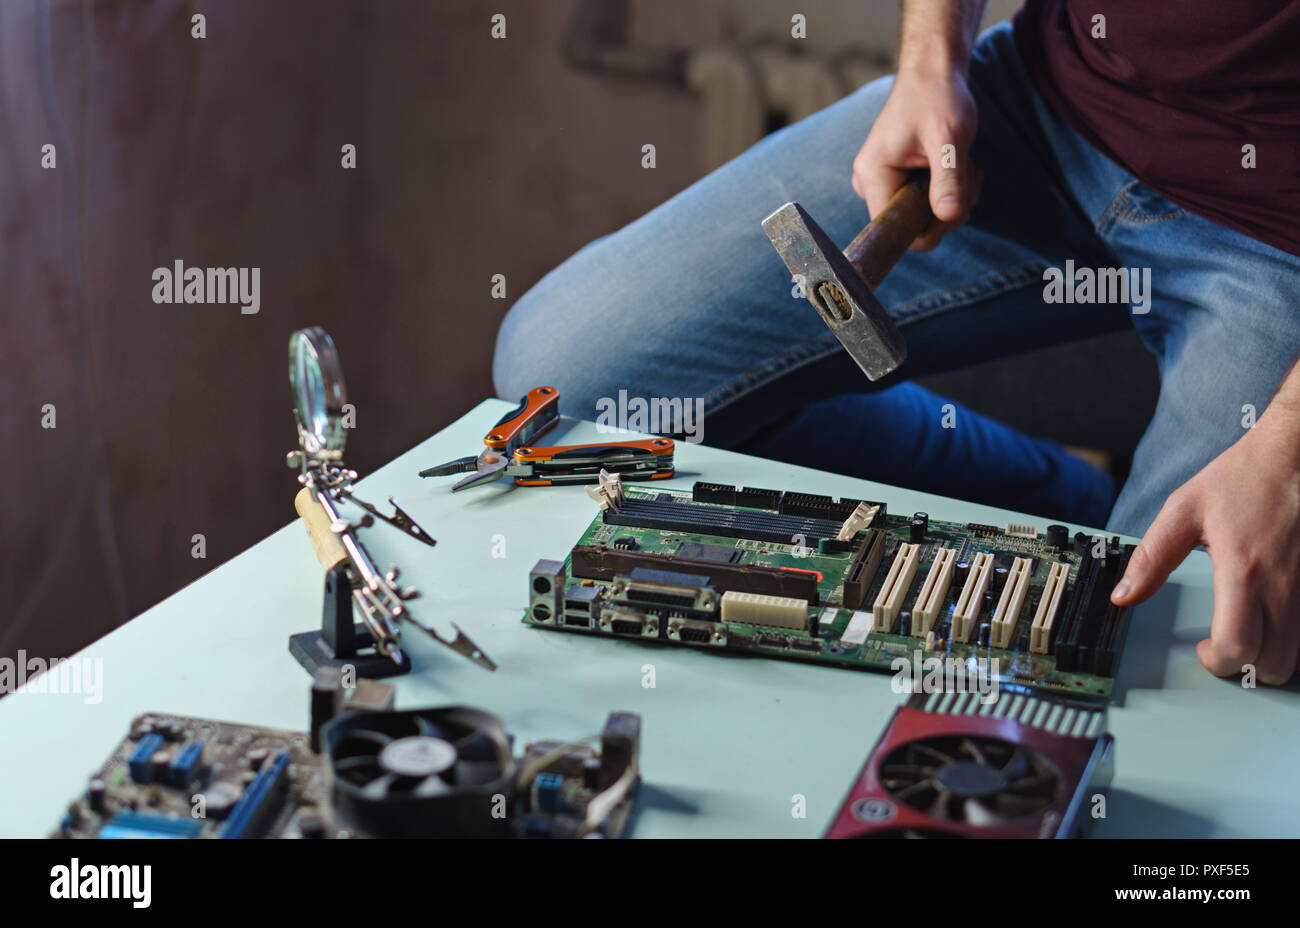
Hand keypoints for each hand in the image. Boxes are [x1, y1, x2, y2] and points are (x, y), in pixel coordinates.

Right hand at [851, 69, 982, 250]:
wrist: (932, 72)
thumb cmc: (938, 97)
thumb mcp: (949, 137)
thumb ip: (948, 178)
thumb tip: (948, 217)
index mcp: (874, 176)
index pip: (895, 232)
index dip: (931, 228)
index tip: (957, 200)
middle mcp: (870, 184)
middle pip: (912, 228)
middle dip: (949, 208)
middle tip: (969, 174)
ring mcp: (882, 184)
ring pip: (923, 218)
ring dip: (954, 198)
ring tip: (966, 164)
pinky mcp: (895, 181)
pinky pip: (924, 205)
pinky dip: (949, 191)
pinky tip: (960, 166)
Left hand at [1111, 416, 1299, 684]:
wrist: (1299, 454)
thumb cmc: (1245, 477)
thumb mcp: (1184, 510)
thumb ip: (1151, 558)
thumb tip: (1123, 595)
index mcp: (1244, 571)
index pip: (1237, 648)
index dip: (1215, 661)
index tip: (1203, 649)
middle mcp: (1285, 586)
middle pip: (1272, 665)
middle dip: (1243, 666)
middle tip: (1226, 644)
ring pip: (1298, 657)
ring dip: (1272, 657)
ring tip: (1251, 633)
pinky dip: (1294, 638)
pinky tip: (1276, 619)